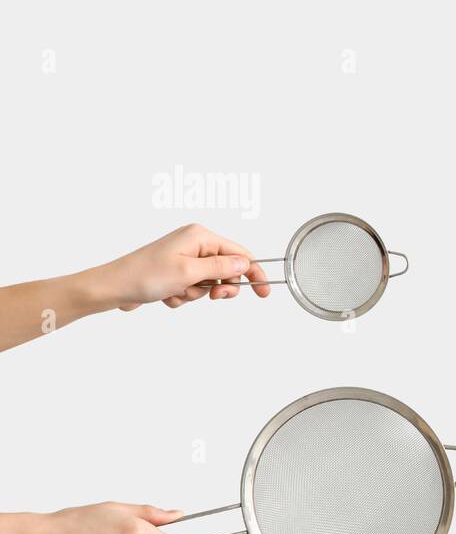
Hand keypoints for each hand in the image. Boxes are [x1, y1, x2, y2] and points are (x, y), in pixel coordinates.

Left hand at [98, 223, 271, 309]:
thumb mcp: (189, 272)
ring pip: (209, 282)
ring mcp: (184, 258)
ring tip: (177, 292)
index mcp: (200, 236)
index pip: (239, 253)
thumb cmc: (144, 275)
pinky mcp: (176, 272)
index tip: (264, 291)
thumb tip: (246, 262)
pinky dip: (184, 296)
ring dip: (196, 293)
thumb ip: (222, 267)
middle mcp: (194, 244)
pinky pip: (193, 289)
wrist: (112, 288)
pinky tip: (168, 294)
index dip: (253, 272)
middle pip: (226, 269)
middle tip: (212, 296)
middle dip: (219, 286)